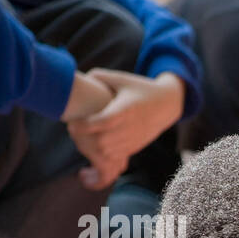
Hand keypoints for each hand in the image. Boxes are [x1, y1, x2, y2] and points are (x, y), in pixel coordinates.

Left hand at [66, 70, 185, 189]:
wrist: (167, 105)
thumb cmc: (140, 89)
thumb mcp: (121, 78)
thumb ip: (99, 77)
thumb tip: (78, 79)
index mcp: (126, 109)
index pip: (103, 122)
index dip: (84, 125)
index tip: (71, 121)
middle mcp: (130, 128)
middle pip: (102, 142)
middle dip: (83, 139)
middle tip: (73, 128)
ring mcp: (132, 140)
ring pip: (106, 154)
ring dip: (90, 150)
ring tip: (79, 138)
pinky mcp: (132, 148)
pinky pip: (114, 160)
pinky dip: (100, 157)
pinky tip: (91, 146)